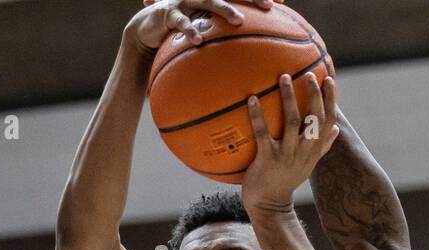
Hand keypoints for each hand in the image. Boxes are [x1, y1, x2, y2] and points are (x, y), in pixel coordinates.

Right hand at [127, 0, 272, 54]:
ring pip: (208, 0)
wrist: (147, 30)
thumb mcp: (203, 35)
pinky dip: (189, 30)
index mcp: (212, 0)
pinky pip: (181, 21)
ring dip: (224, 9)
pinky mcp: (168, 12)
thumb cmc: (181, 34)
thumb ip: (223, 43)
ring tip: (239, 21)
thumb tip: (249, 63)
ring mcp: (185, 0)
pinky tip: (198, 41)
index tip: (281, 2)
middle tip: (268, 6)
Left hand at [243, 73, 338, 216]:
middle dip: (314, 95)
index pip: (328, 123)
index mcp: (313, 151)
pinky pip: (263, 134)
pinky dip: (258, 116)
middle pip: (314, 119)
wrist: (270, 205)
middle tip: (308, 75)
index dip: (330, 101)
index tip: (329, 80)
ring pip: (291, 122)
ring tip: (283, 77)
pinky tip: (252, 99)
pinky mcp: (267, 159)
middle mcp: (303, 152)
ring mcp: (286, 155)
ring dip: (288, 98)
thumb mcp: (308, 164)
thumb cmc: (287, 180)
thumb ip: (321, 146)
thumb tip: (336, 129)